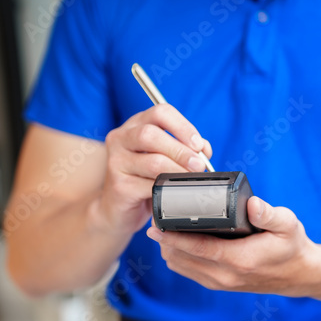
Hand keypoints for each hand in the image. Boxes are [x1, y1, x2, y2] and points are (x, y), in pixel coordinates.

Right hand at [95, 104, 212, 233]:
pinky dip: (168, 189)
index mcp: (135, 125)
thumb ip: (184, 148)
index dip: (183, 126)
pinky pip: (149, 186)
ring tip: (191, 179)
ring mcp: (116, 162)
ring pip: (153, 161)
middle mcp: (121, 139)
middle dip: (180, 150)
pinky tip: (175, 193)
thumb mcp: (164, 157)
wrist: (117, 208)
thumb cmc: (145, 179)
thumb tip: (204, 149)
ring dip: (178, 170)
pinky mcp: (119, 186)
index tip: (198, 145)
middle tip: (198, 165)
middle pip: (151, 134)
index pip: (160, 113)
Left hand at [146, 196, 319, 293]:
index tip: (154, 226)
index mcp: (239, 259)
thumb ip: (268, 214)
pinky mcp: (218, 284)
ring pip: (181, 267)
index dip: (173, 237)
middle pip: (182, 258)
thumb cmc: (291, 245)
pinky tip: (174, 241)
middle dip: (164, 240)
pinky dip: (177, 257)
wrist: (299, 274)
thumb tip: (251, 203)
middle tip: (154, 217)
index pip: (197, 248)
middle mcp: (225, 275)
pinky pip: (188, 271)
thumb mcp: (287, 225)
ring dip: (168, 249)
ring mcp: (220, 282)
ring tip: (162, 226)